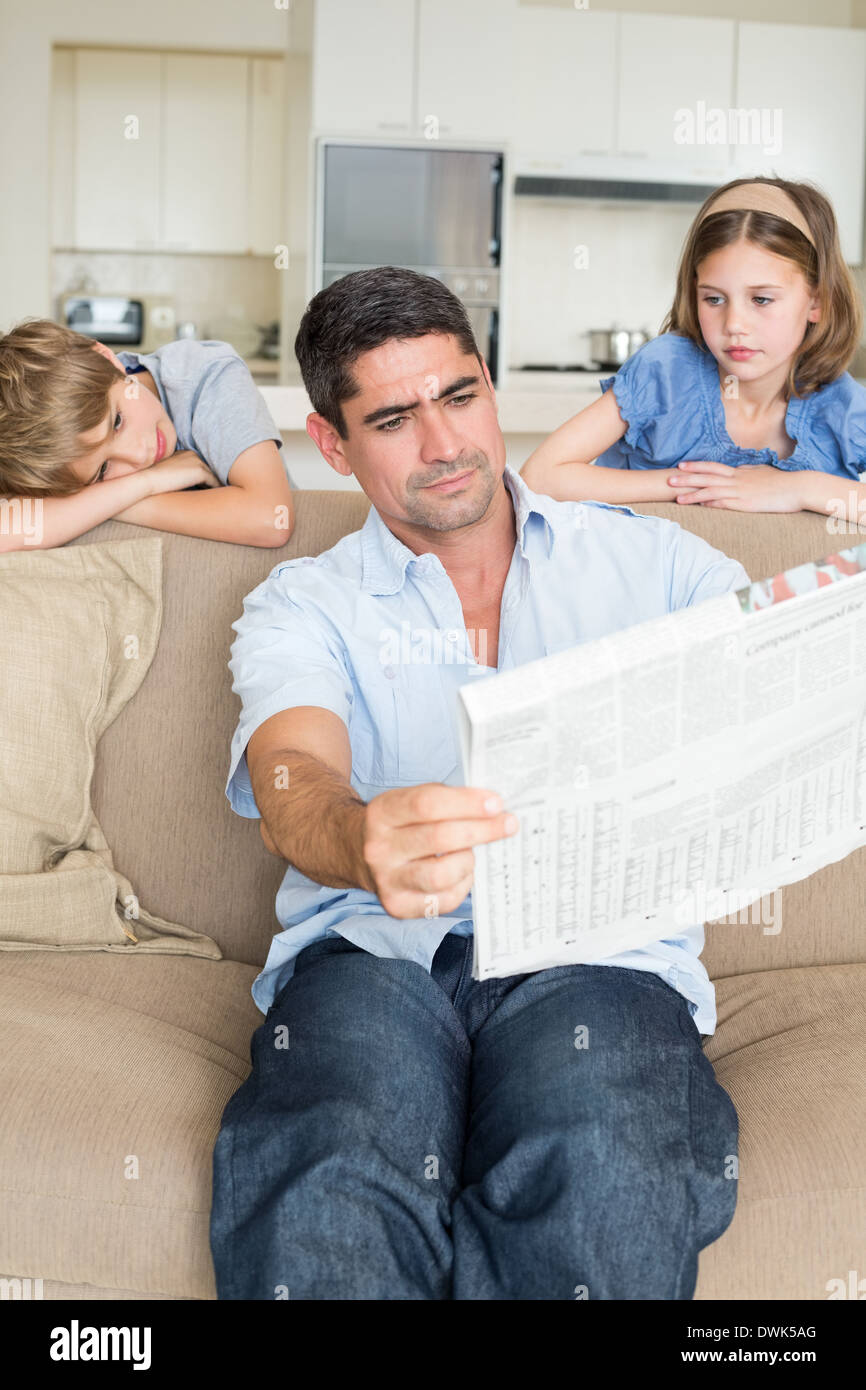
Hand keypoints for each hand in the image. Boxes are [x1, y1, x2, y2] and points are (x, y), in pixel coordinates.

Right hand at [145, 451, 220, 494]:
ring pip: (214, 475)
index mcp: (185, 453)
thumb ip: (180, 473)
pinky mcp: (200, 471)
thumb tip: (187, 483)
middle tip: (220, 491)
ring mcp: (198, 462)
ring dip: (216, 485)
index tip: (209, 486)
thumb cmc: (154, 479)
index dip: (205, 477)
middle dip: (213, 480)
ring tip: (220, 496)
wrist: (148, 479)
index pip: (200, 465)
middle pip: (209, 469)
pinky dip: (216, 489)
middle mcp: (193, 454)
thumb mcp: (168, 472)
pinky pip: (215, 482)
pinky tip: (217, 498)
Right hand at [359, 783, 518, 919]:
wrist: (355, 852)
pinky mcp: (397, 906)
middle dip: (481, 830)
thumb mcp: (409, 799)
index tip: (495, 803)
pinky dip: (462, 884)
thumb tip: (492, 808)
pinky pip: (443, 900)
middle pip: (439, 838)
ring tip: (471, 853)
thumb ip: (445, 800)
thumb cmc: (398, 823)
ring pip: (441, 874)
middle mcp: (379, 848)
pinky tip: (461, 873)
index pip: (427, 804)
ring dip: (467, 860)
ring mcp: (386, 880)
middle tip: (508, 824)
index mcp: (382, 812)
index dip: (466, 803)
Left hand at [665, 461, 803, 511]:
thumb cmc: (782, 482)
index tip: (681, 465)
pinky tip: (698, 506)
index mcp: (740, 472)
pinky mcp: (745, 504)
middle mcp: (737, 480)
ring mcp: (740, 491)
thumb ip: (747, 472)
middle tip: (668, 478)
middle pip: (707, 477)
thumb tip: (738, 470)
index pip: (713, 467)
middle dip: (686, 478)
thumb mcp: (761, 473)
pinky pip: (724, 503)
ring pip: (711, 491)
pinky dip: (709, 504)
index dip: (696, 466)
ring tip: (676, 496)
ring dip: (692, 493)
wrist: (798, 487)